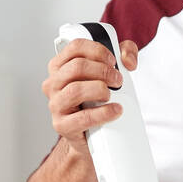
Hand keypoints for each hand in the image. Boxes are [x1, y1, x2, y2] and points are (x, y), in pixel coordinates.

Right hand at [43, 37, 138, 154]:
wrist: (93, 134)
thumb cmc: (97, 99)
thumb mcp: (111, 71)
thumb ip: (125, 54)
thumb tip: (128, 60)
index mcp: (60, 66)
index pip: (75, 47)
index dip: (98, 51)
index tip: (113, 61)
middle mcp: (54, 83)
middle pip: (77, 67)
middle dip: (103, 71)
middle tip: (117, 80)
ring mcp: (56, 104)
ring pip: (76, 90)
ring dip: (100, 89)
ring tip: (112, 95)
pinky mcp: (62, 125)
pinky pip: (83, 117)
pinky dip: (103, 113)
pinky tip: (115, 110)